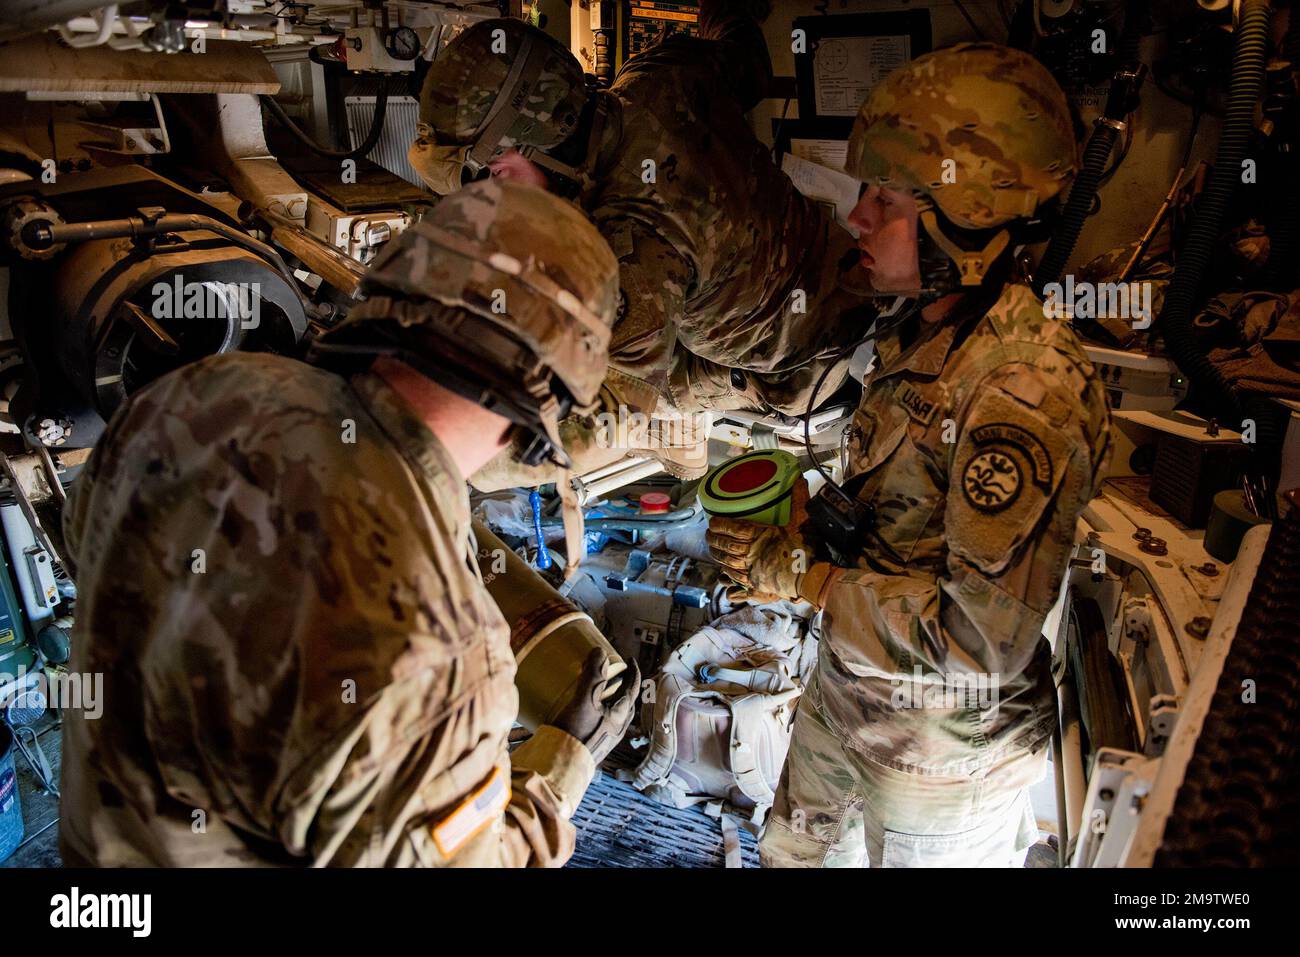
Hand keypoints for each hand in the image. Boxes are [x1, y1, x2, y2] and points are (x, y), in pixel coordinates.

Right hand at [550, 650, 639, 764]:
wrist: (562, 765)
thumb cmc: (577, 733)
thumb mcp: (585, 699)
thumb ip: (593, 674)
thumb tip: (600, 651)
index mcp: (622, 715)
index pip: (633, 688)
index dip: (633, 672)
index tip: (630, 660)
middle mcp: (618, 727)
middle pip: (625, 700)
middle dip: (620, 684)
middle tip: (610, 672)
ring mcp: (606, 737)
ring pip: (612, 712)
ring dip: (607, 697)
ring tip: (594, 687)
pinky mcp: (593, 743)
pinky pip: (600, 721)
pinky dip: (596, 708)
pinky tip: (581, 708)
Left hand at [706, 478, 815, 599]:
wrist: (812, 578)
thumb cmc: (806, 550)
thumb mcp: (802, 521)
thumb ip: (799, 500)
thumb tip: (799, 479)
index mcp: (759, 535)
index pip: (732, 527)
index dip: (719, 524)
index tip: (712, 521)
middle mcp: (750, 552)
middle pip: (725, 545)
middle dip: (714, 539)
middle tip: (708, 534)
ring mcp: (751, 570)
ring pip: (726, 562)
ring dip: (717, 555)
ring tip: (712, 549)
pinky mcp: (756, 583)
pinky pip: (735, 578)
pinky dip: (727, 572)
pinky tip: (724, 569)